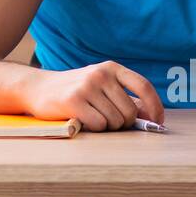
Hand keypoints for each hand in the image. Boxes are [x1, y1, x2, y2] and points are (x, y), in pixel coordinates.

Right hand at [20, 60, 164, 130]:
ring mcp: (86, 86)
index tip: (157, 121)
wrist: (38, 88)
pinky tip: (82, 120)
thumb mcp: (101, 85)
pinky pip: (99, 125)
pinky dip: (94, 128)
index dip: (155, 106)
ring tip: (92, 117)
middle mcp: (101, 74)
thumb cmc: (76, 91)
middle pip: (130, 111)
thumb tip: (150, 117)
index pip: (143, 86)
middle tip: (109, 121)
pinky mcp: (74, 101)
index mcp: (111, 68)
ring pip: (115, 121)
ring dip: (107, 127)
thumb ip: (124, 97)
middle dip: (124, 123)